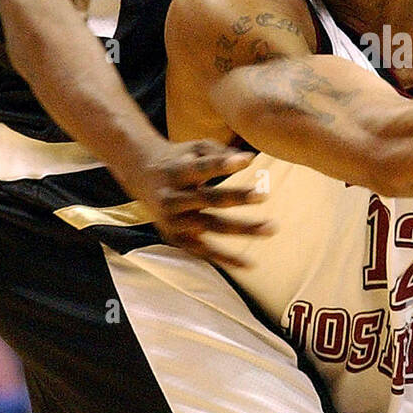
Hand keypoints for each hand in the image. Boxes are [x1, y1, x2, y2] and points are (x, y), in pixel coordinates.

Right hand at [121, 140, 272, 268]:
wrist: (141, 175)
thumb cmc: (178, 159)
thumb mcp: (192, 148)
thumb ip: (218, 151)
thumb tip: (248, 159)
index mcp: (175, 172)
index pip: (201, 168)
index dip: (222, 165)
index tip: (247, 160)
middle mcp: (172, 198)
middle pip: (208, 199)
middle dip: (237, 197)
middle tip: (264, 195)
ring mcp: (173, 221)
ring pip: (211, 227)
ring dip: (242, 229)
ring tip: (271, 228)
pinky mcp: (176, 238)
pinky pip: (204, 251)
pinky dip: (226, 259)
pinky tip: (249, 264)